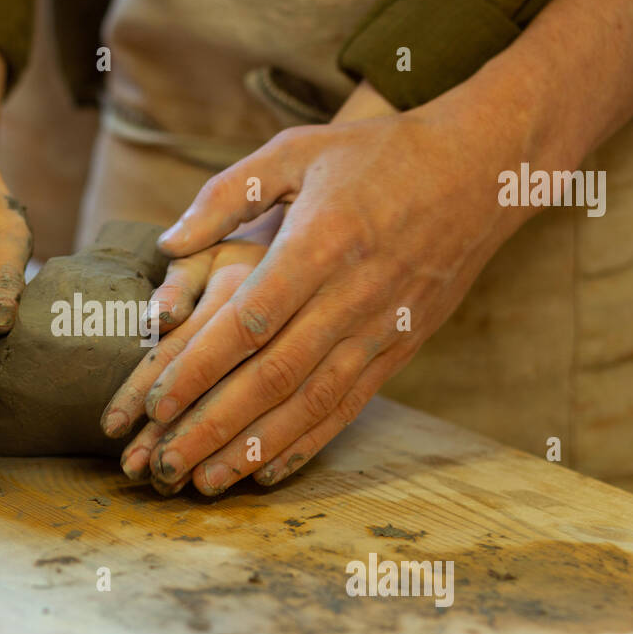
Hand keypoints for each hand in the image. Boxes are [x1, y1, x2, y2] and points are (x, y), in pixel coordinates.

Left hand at [132, 88, 539, 493]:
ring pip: (309, 404)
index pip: (248, 321)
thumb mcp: (297, 151)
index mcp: (320, 243)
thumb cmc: (377, 157)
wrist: (479, 171)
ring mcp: (380, 329)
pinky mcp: (400, 350)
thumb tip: (168, 242)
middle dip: (212, 425)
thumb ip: (227, 194)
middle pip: (272, 376)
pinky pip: (349, 408)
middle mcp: (351, 295)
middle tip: (162, 464)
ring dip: (253, 449)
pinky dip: (307, 445)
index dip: (199, 367)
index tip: (153, 401)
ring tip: (203, 482)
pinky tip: (266, 473)